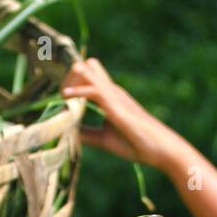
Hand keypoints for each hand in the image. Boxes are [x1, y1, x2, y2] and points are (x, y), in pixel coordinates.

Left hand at [61, 58, 183, 171]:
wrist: (159, 149)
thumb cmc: (136, 144)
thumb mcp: (104, 139)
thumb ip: (87, 134)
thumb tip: (69, 133)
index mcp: (110, 97)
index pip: (89, 74)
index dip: (72, 79)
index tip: (59, 93)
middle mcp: (111, 91)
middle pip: (85, 66)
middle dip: (68, 76)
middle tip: (57, 96)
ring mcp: (113, 95)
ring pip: (86, 71)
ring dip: (70, 80)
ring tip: (59, 95)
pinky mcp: (115, 105)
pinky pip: (92, 90)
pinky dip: (77, 91)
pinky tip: (65, 96)